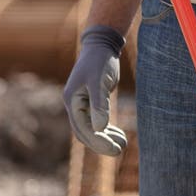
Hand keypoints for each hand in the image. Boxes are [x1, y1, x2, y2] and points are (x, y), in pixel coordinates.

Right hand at [63, 25, 126, 155]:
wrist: (101, 44)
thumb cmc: (100, 60)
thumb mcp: (100, 81)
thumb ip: (99, 105)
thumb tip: (100, 129)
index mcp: (72, 100)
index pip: (82, 128)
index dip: (97, 141)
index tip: (114, 149)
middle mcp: (74, 104)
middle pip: (85, 132)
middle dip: (101, 143)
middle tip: (119, 150)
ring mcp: (82, 103)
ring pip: (91, 129)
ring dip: (105, 138)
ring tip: (123, 144)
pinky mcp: (92, 101)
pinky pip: (96, 121)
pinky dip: (106, 129)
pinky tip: (119, 134)